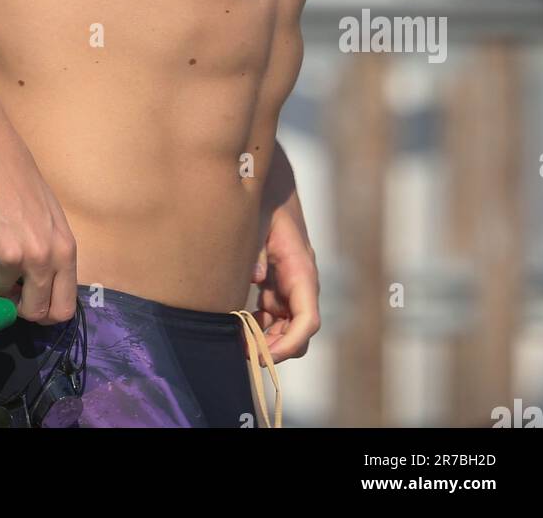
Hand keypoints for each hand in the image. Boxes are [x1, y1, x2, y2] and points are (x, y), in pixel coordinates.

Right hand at [0, 72, 77, 325]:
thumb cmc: (9, 168)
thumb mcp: (44, 209)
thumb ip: (46, 246)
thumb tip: (37, 284)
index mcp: (64, 245)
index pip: (63, 307)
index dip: (44, 310)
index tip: (27, 302)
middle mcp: (43, 255)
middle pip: (33, 312)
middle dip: (14, 305)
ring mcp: (11, 256)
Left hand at [251, 184, 320, 364]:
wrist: (273, 187)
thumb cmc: (267, 203)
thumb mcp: (260, 220)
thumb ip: (259, 248)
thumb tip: (256, 278)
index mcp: (301, 270)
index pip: (307, 320)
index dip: (288, 344)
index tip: (263, 356)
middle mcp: (301, 283)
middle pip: (298, 332)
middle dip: (274, 348)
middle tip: (241, 353)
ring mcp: (291, 285)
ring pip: (286, 327)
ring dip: (265, 338)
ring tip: (235, 340)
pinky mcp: (279, 284)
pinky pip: (274, 314)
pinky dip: (259, 324)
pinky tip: (236, 322)